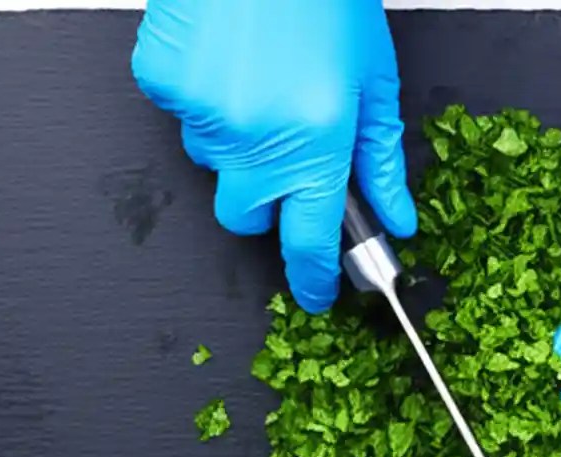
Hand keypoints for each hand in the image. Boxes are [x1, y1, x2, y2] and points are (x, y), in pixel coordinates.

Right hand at [131, 0, 416, 312]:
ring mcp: (202, 114)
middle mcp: (254, 140)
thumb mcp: (375, 80)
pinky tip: (229, 59)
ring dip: (236, 143)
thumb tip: (397, 216)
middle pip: (245, 218)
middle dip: (265, 204)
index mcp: (315, 143)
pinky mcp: (163, 83)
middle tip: (286, 157)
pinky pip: (183, 114)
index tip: (317, 294)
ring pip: (212, 162)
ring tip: (261, 81)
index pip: (309, 240)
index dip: (313, 278)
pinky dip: (204, 98)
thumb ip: (382, 158)